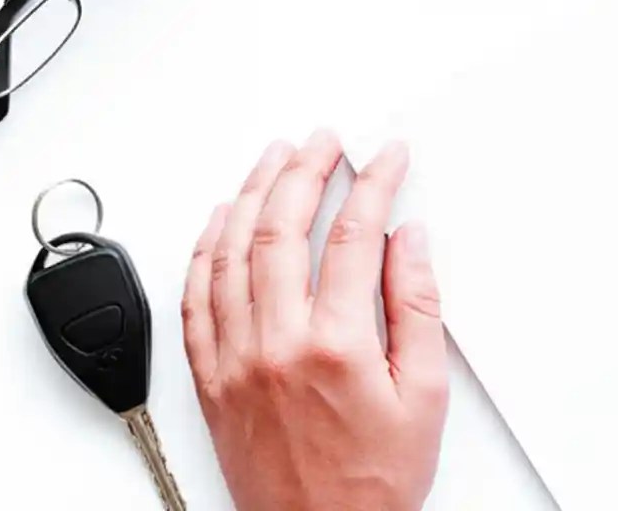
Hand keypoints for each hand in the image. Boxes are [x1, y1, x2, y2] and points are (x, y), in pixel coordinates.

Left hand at [182, 132, 447, 510]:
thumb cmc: (373, 483)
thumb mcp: (423, 397)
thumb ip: (417, 309)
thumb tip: (409, 242)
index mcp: (335, 345)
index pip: (353, 236)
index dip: (373, 183)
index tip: (386, 156)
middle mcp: (274, 343)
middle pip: (280, 229)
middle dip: (304, 170)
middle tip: (323, 141)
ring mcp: (233, 359)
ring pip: (229, 252)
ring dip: (251, 194)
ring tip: (273, 158)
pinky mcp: (209, 379)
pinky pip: (193, 298)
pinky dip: (203, 250)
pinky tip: (219, 222)